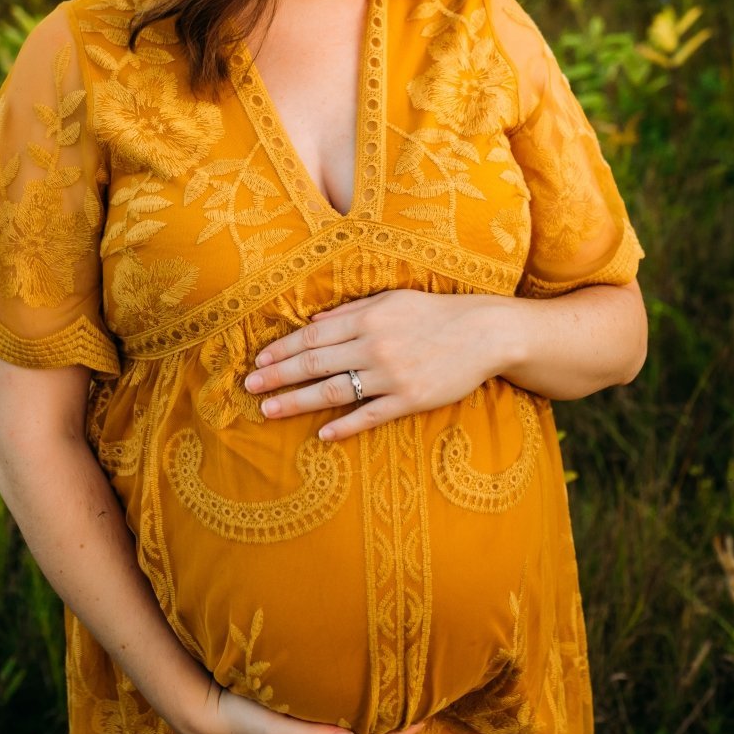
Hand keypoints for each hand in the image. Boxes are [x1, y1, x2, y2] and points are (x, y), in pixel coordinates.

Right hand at [186, 671, 424, 733]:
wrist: (205, 712)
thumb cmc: (241, 719)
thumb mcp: (275, 730)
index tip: (424, 717)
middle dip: (394, 725)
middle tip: (417, 697)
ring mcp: (308, 730)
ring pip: (353, 726)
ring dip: (376, 713)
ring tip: (395, 689)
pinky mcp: (297, 716)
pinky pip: (336, 713)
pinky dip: (355, 702)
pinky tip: (357, 683)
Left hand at [243, 291, 499, 441]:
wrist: (484, 332)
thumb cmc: (434, 313)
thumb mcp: (391, 300)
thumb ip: (350, 312)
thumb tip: (313, 322)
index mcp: (368, 317)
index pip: (314, 336)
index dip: (283, 349)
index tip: (258, 360)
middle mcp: (374, 345)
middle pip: (315, 363)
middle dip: (278, 375)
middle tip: (249, 387)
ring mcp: (391, 374)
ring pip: (334, 390)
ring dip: (298, 401)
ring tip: (270, 410)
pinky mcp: (410, 399)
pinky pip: (370, 415)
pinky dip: (345, 425)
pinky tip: (323, 434)